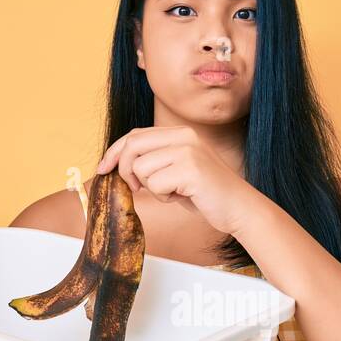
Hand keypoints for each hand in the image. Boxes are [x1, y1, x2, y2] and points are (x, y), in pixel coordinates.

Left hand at [95, 126, 256, 235]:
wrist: (239, 208)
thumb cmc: (206, 194)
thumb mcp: (176, 171)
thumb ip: (153, 161)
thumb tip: (117, 164)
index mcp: (180, 133)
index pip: (135, 135)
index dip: (114, 152)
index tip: (102, 169)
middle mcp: (183, 136)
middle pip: (132, 147)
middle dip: (125, 171)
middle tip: (137, 189)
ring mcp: (187, 150)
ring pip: (140, 168)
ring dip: (151, 188)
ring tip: (174, 192)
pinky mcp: (190, 169)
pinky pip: (154, 184)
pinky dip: (163, 197)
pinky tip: (182, 197)